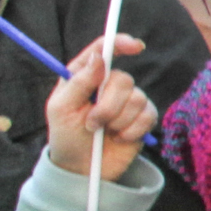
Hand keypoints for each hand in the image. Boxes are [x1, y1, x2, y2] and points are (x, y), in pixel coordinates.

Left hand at [41, 35, 152, 182]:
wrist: (82, 168)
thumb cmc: (66, 136)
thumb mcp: (61, 109)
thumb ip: (79, 82)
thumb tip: (99, 57)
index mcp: (85, 75)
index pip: (104, 49)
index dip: (120, 43)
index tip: (134, 46)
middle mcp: (108, 84)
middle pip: (123, 80)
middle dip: (108, 106)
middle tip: (92, 123)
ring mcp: (127, 101)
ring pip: (137, 99)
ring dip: (118, 121)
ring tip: (104, 132)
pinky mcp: (143, 118)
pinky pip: (148, 115)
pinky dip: (132, 130)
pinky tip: (120, 138)